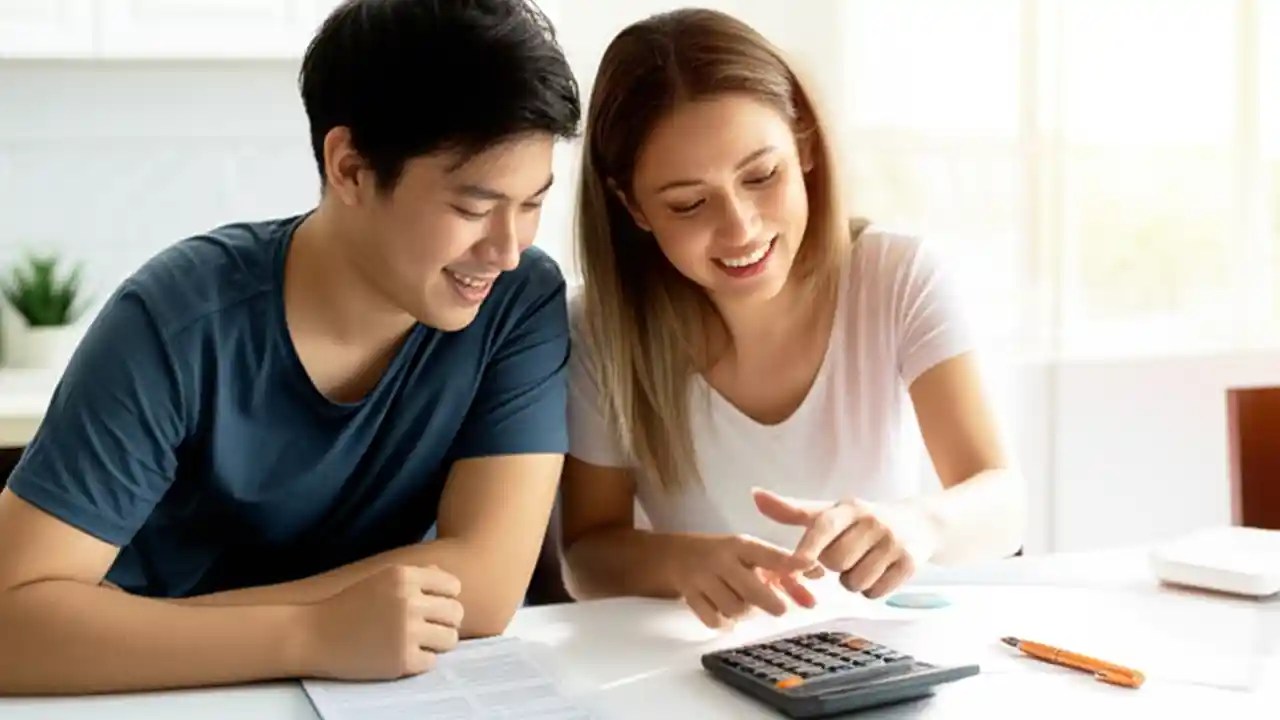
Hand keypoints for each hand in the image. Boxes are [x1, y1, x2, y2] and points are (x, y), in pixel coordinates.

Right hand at [301, 564, 463, 679]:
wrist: (312, 634)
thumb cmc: (348, 606)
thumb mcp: (380, 578)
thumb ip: (416, 575)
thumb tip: (446, 577)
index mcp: (405, 577)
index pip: (453, 587)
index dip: (447, 598)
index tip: (435, 607)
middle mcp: (410, 601)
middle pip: (456, 613)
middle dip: (446, 622)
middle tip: (430, 628)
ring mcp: (407, 632)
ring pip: (450, 639)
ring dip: (438, 643)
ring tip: (420, 642)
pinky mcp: (401, 660)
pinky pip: (432, 662)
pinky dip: (420, 661)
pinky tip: (403, 655)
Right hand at [669, 534, 818, 628]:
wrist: (677, 555)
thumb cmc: (723, 554)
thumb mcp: (748, 552)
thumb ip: (781, 569)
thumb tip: (815, 583)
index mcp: (739, 545)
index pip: (767, 554)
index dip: (789, 562)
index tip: (808, 566)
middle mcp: (721, 561)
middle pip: (751, 589)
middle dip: (770, 602)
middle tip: (780, 609)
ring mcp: (703, 579)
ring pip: (734, 608)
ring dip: (746, 612)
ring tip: (746, 605)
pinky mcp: (690, 597)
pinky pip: (715, 620)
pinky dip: (725, 622)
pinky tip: (728, 614)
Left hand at [754, 489, 920, 598]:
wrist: (921, 524)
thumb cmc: (862, 522)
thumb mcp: (831, 512)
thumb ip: (793, 510)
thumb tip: (754, 494)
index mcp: (849, 508)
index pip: (823, 526)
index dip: (807, 547)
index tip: (796, 565)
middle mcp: (872, 522)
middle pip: (835, 561)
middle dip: (834, 566)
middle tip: (844, 556)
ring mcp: (893, 542)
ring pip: (854, 581)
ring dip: (852, 581)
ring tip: (862, 563)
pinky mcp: (910, 564)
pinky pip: (876, 592)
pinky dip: (872, 590)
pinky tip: (878, 573)